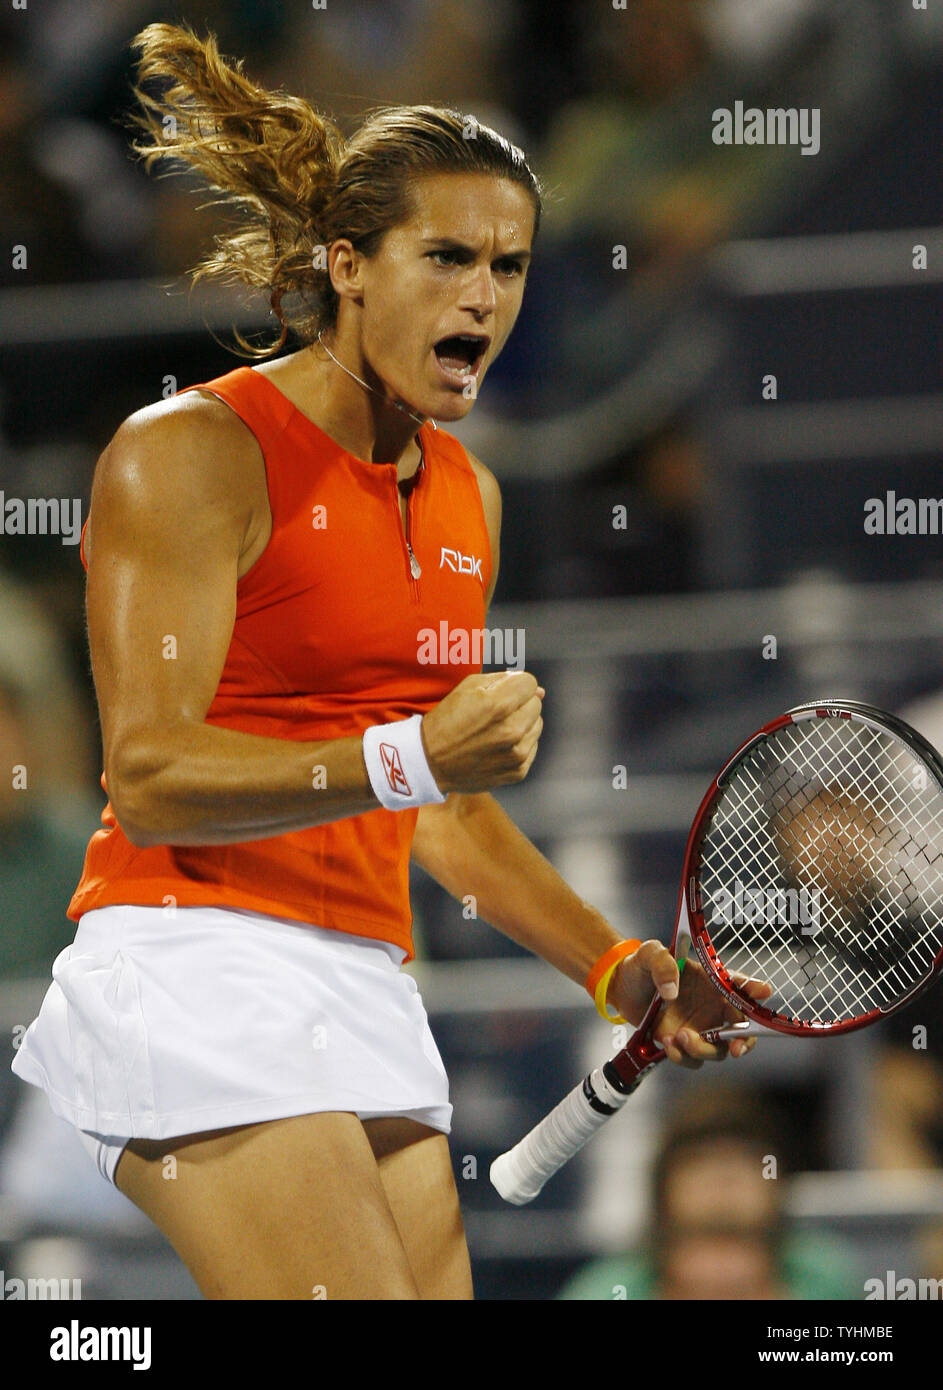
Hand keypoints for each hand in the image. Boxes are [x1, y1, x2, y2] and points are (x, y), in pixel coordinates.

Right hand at [421, 670, 544, 792]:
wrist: (430, 762)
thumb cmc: (447, 722)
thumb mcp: (467, 688)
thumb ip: (505, 681)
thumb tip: (538, 690)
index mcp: (498, 705)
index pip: (530, 683)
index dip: (515, 685)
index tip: (502, 693)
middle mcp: (511, 730)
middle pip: (536, 703)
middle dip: (519, 704)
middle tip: (495, 714)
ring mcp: (516, 754)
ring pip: (537, 724)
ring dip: (522, 724)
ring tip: (496, 730)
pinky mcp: (518, 771)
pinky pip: (532, 746)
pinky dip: (520, 743)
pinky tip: (499, 745)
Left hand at [607, 940, 772, 1067]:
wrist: (621, 986)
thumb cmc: (642, 965)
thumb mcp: (650, 954)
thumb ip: (662, 964)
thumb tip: (672, 991)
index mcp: (712, 982)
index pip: (740, 987)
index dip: (754, 990)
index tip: (763, 992)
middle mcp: (712, 1007)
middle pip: (741, 1029)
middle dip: (745, 1041)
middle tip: (736, 1049)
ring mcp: (699, 1028)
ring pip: (717, 1050)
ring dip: (703, 1049)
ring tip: (679, 1035)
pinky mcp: (682, 1043)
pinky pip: (692, 1059)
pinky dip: (682, 1056)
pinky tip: (667, 1042)